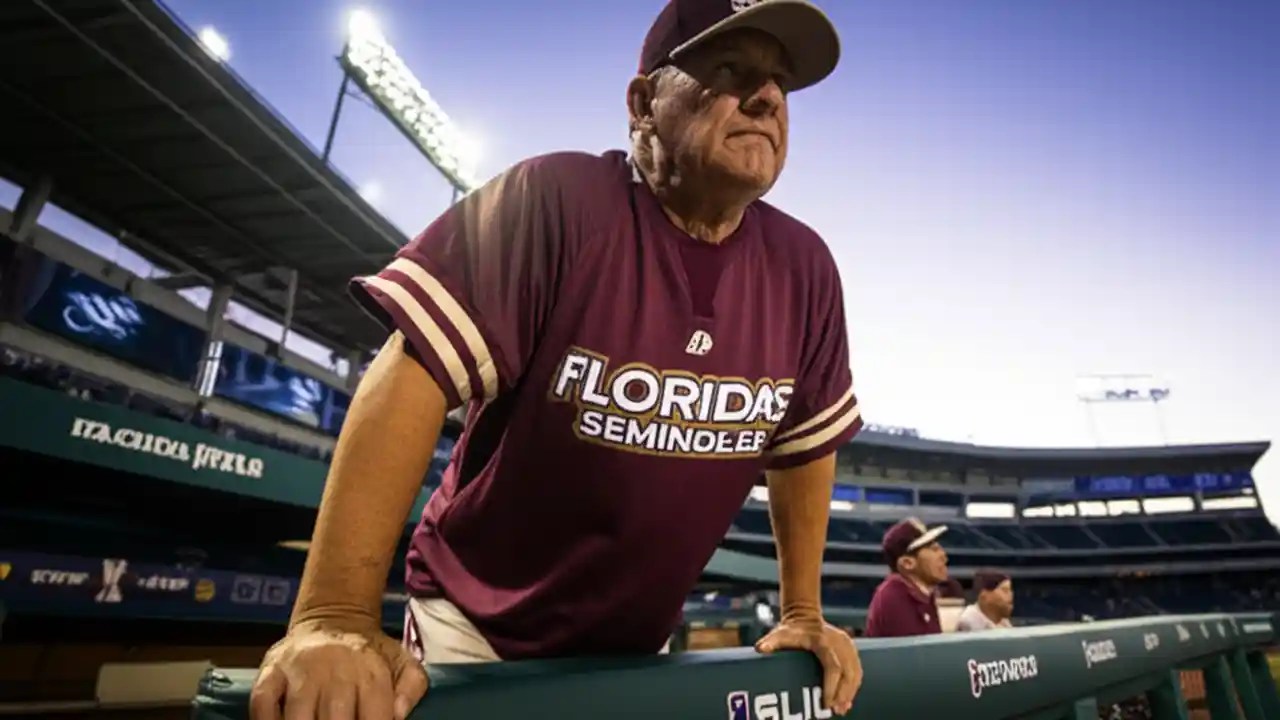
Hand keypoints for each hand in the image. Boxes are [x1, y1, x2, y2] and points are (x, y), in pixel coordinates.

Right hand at [250, 620, 428, 719]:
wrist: (333, 620)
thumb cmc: (370, 654)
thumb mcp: (402, 662)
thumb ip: (411, 687)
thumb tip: (397, 715)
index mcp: (370, 671)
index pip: (375, 716)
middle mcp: (334, 670)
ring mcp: (299, 671)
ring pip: (298, 717)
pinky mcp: (270, 671)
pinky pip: (262, 703)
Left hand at [754, 618, 861, 715]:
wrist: (804, 616)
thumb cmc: (791, 629)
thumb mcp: (780, 634)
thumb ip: (771, 642)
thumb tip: (760, 649)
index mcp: (824, 640)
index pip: (833, 666)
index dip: (832, 686)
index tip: (827, 703)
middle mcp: (839, 642)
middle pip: (847, 672)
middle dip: (843, 693)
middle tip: (837, 711)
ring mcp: (847, 644)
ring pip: (855, 672)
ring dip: (850, 692)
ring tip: (842, 709)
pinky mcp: (851, 648)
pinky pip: (856, 669)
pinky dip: (854, 685)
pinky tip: (848, 699)